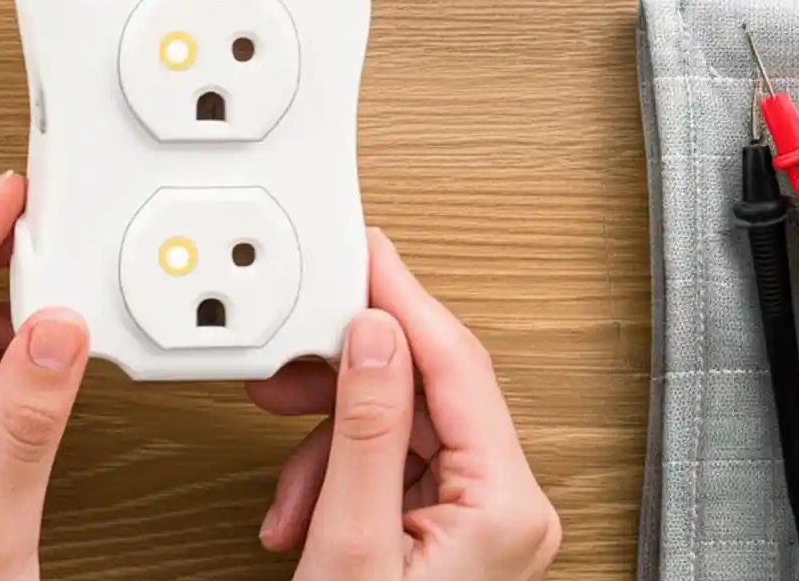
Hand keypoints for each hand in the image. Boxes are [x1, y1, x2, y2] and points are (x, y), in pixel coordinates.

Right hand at [248, 229, 560, 579]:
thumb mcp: (351, 547)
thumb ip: (365, 433)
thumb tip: (376, 335)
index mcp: (507, 503)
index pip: (456, 364)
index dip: (404, 297)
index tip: (366, 252)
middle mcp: (509, 501)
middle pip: (428, 389)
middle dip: (348, 377)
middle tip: (292, 352)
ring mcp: (484, 514)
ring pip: (404, 423)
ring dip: (334, 438)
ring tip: (289, 485)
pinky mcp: (453, 524)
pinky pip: (397, 462)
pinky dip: (342, 472)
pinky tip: (303, 508)